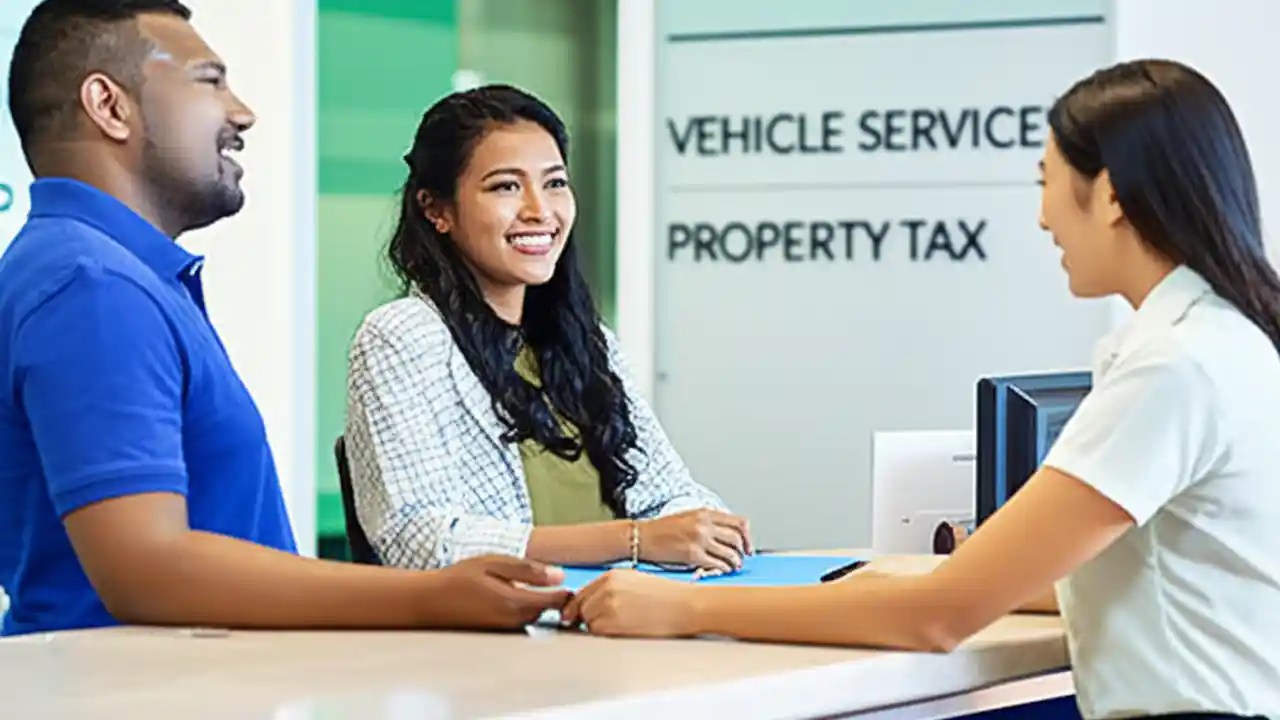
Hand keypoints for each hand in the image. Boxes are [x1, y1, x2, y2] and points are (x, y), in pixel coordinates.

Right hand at [423, 555, 569, 629]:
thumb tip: (560, 576)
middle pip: (549, 609)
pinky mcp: (499, 632)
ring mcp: (508, 629)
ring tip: (519, 583)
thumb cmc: (459, 579)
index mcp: (518, 603)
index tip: (559, 577)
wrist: (430, 602)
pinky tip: (505, 595)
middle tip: (541, 576)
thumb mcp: (494, 563)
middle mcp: (516, 621)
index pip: (559, 601)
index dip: (566, 589)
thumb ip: (528, 570)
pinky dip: (521, 608)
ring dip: (535, 601)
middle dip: (551, 595)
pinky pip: (520, 619)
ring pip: (535, 614)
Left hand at [561, 569, 697, 637]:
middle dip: (590, 618)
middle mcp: (606, 587)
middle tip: (613, 623)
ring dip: (598, 628)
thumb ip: (610, 590)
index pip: (581, 593)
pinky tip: (626, 631)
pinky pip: (596, 633)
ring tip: (624, 626)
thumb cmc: (668, 597)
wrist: (686, 606)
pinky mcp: (612, 622)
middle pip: (581, 607)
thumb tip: (589, 605)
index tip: (586, 616)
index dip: (582, 607)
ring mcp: (607, 604)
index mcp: (611, 575)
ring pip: (587, 621)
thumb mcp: (635, 582)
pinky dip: (606, 636)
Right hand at [639, 510, 752, 572]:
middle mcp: (704, 525)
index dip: (747, 536)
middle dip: (742, 551)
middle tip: (741, 558)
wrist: (642, 537)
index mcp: (705, 513)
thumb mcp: (688, 516)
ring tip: (732, 566)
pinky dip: (723, 569)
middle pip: (737, 538)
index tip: (747, 546)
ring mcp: (699, 540)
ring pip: (730, 553)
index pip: (738, 522)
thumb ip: (708, 522)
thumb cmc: (662, 529)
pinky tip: (722, 570)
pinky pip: (717, 564)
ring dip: (734, 563)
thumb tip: (726, 535)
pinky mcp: (693, 555)